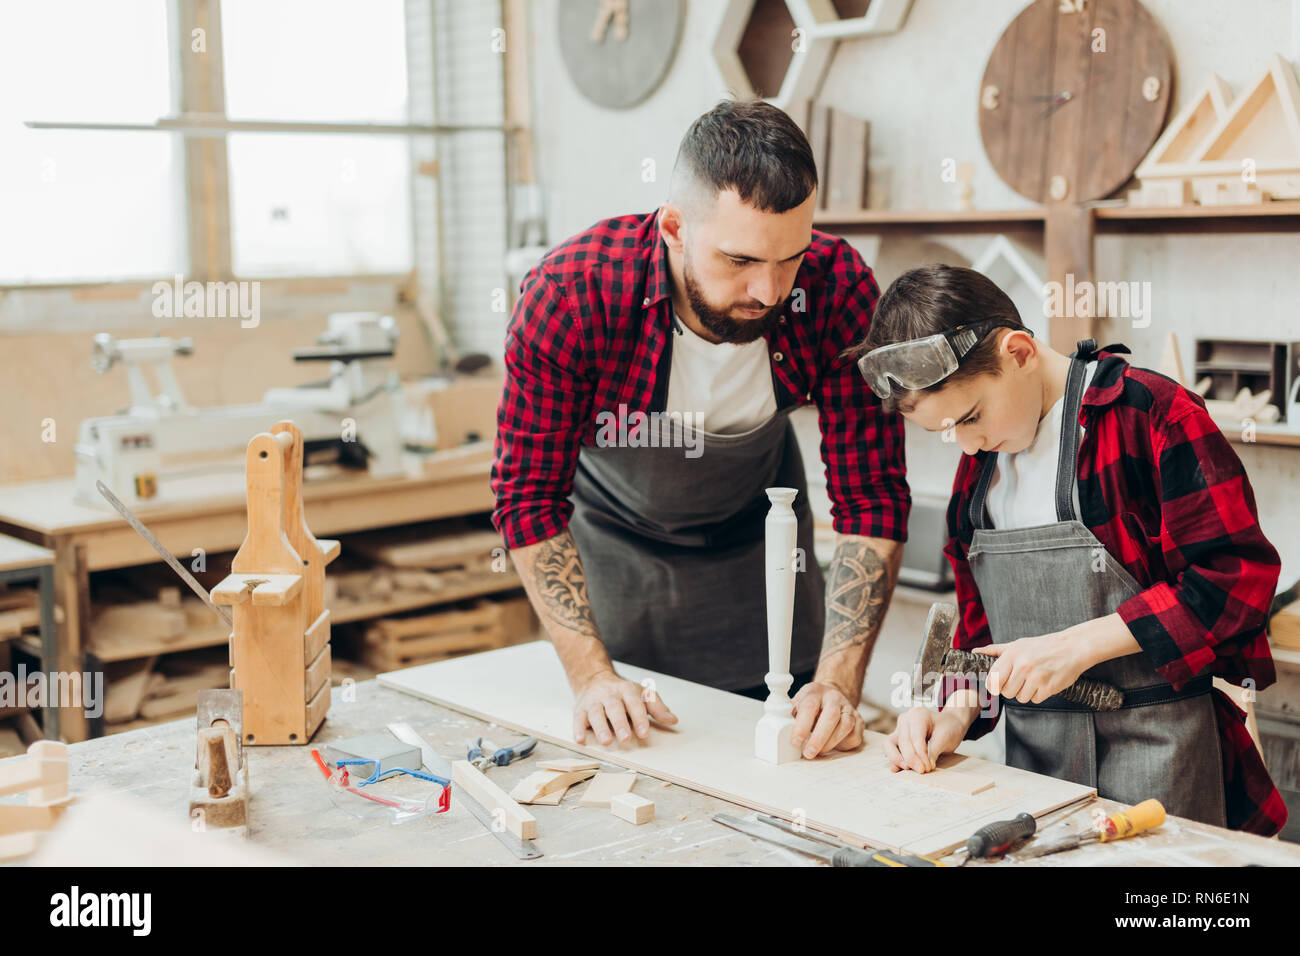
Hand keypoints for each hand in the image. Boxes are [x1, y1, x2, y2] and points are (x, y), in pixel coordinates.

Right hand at [572, 670, 676, 745]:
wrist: (595, 678)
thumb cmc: (623, 693)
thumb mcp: (641, 695)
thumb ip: (657, 708)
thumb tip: (673, 720)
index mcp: (627, 690)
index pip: (634, 703)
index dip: (639, 718)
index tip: (644, 732)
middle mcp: (609, 695)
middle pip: (614, 708)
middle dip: (620, 723)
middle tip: (626, 738)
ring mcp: (594, 701)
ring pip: (596, 713)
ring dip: (600, 728)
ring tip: (606, 741)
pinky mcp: (580, 709)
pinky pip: (578, 718)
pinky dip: (578, 729)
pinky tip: (581, 739)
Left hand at [790, 681, 864, 758]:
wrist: (830, 696)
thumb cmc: (811, 704)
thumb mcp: (796, 704)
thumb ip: (788, 716)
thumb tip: (780, 732)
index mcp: (814, 692)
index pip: (809, 706)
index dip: (802, 726)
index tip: (796, 742)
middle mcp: (833, 698)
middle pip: (830, 716)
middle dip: (819, 739)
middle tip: (808, 753)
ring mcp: (848, 709)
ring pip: (845, 726)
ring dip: (831, 743)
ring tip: (819, 752)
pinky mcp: (859, 721)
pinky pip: (854, 736)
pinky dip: (843, 745)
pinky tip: (833, 746)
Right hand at [883, 706, 966, 772]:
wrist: (949, 724)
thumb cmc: (948, 728)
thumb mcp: (946, 738)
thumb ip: (934, 751)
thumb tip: (924, 766)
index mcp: (918, 715)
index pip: (915, 737)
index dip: (920, 755)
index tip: (928, 768)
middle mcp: (905, 720)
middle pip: (902, 741)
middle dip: (910, 758)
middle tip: (921, 770)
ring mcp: (899, 728)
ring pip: (889, 744)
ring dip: (896, 758)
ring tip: (908, 768)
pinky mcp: (897, 738)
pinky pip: (891, 749)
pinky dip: (894, 759)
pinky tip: (897, 769)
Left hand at [974, 632, 1088, 703]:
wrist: (1071, 648)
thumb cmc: (1042, 646)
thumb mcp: (1017, 644)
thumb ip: (995, 651)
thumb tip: (975, 652)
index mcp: (1011, 655)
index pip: (992, 681)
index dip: (995, 686)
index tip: (1000, 684)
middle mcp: (1022, 666)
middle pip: (1006, 692)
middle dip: (1012, 689)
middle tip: (1021, 680)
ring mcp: (1036, 677)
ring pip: (1020, 698)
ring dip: (1026, 692)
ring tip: (1033, 679)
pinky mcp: (1048, 687)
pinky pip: (1035, 700)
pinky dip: (1038, 694)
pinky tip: (1043, 683)